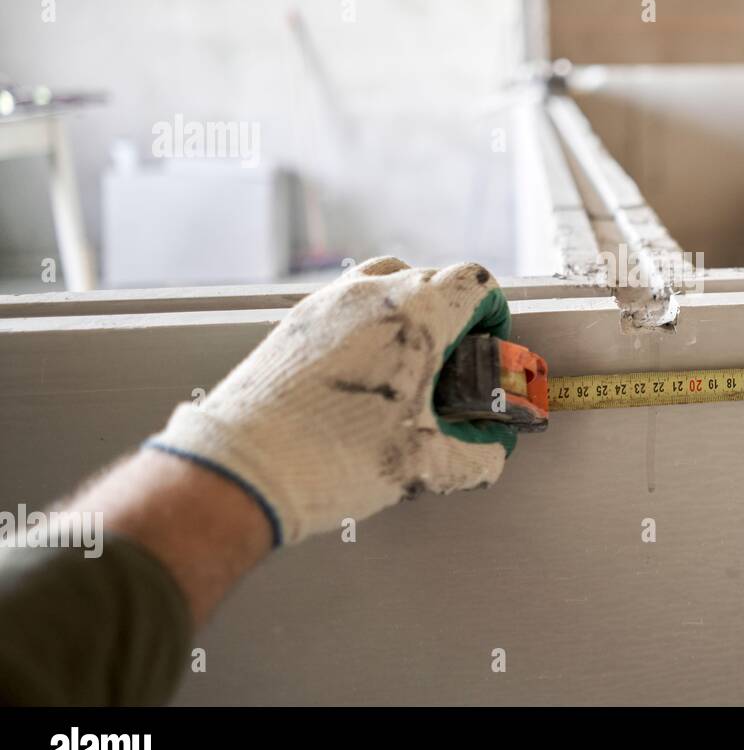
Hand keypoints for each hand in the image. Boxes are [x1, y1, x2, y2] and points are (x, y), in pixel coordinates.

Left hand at [146, 257, 515, 545]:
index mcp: (418, 315)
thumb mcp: (426, 466)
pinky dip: (369, 324)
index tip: (491, 345)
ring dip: (410, 312)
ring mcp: (330, 302)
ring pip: (388, 282)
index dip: (493, 314)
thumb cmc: (332, 459)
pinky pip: (348, 303)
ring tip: (409, 362)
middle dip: (456, 319)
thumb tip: (491, 452)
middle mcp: (374, 294)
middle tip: (456, 367)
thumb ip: (477, 456)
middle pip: (434, 281)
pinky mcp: (297, 319)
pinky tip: (366, 374)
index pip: (476, 284)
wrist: (244, 468)